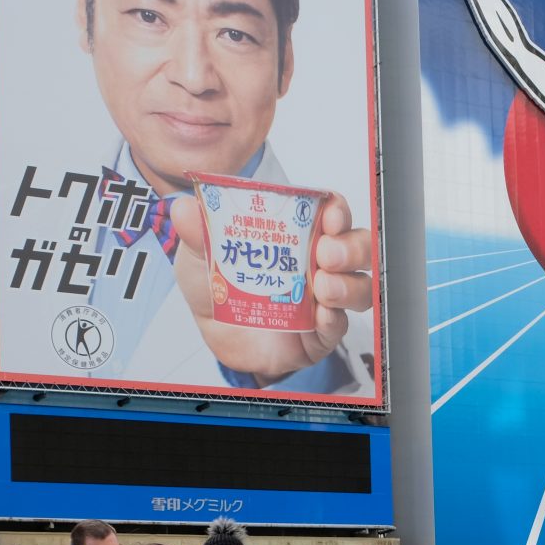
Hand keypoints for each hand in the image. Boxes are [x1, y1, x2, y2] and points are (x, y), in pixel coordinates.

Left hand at [169, 190, 374, 384]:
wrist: (212, 335)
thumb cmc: (218, 286)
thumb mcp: (201, 253)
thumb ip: (197, 231)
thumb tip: (184, 209)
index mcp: (298, 234)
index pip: (332, 213)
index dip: (338, 210)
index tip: (331, 212)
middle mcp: (319, 263)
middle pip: (357, 247)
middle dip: (350, 247)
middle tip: (326, 251)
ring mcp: (324, 299)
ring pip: (360, 286)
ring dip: (348, 284)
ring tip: (323, 286)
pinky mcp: (320, 334)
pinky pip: (339, 326)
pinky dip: (334, 320)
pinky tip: (321, 315)